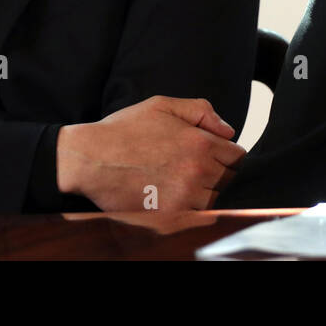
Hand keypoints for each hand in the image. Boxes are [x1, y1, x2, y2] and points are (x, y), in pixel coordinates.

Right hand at [57, 96, 244, 210]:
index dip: (226, 154)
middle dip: (217, 172)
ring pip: (214, 200)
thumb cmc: (124, 131)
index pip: (237, 156)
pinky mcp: (170, 218)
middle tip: (193, 168)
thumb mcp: (163, 106)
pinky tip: (175, 198)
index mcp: (199, 143)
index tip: (214, 154)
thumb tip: (228, 130)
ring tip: (181, 183)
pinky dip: (193, 210)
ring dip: (205, 193)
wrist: (89, 159)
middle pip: (228, 179)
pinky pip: (198, 219)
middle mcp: (196, 172)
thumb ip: (201, 111)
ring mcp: (184, 198)